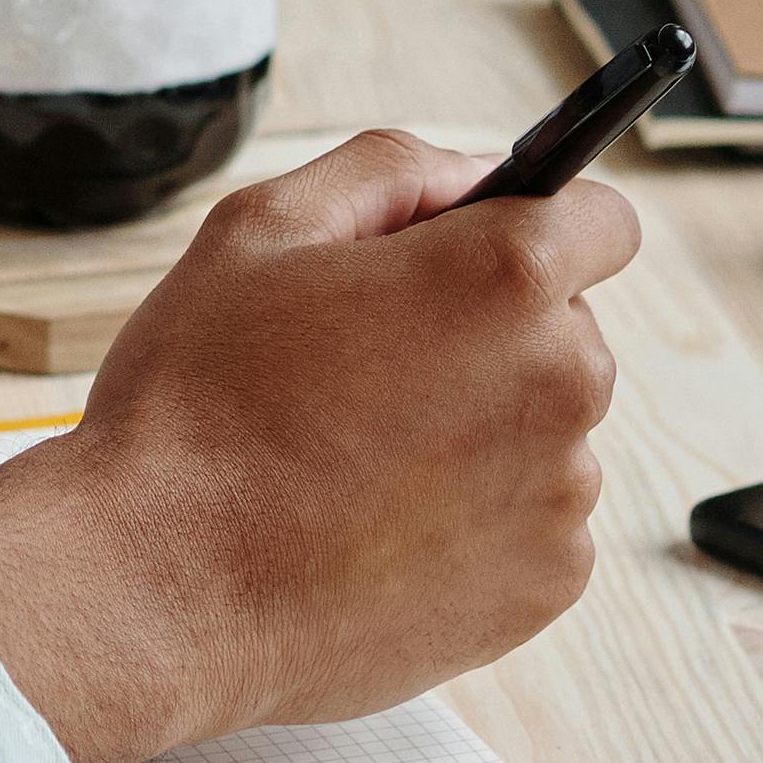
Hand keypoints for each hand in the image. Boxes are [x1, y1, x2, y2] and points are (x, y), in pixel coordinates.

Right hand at [0, 129, 636, 762]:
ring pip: (546, 432)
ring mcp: (560, 495)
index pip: (602, 221)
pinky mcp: (545, 585)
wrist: (160, 590)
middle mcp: (560, 383)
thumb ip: (390, 172)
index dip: (540, 227)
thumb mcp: (259, 230)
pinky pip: (533, 524)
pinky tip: (378, 524)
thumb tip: (476, 174)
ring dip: (482, 433)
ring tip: (358, 460)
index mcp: (503, 278)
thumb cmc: (195, 407)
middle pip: (567, 331)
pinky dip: (476, 520)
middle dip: (492, 335)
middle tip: (371, 368)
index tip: (485, 257)